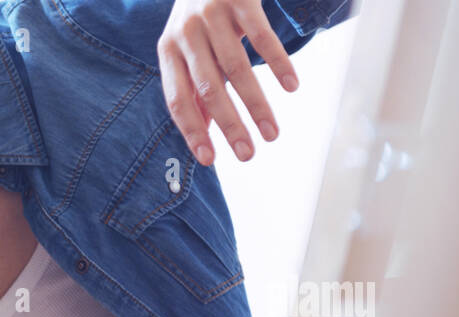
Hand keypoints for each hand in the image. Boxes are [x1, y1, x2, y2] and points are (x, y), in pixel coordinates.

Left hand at [156, 0, 299, 165]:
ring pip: (236, 68)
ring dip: (256, 105)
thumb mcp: (188, 47)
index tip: (209, 159)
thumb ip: (195, 86)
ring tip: (272, 133)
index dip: (192, 130)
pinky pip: (261, 36)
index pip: (177, 99)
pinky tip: (291, 87)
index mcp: (168, 51)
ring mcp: (211, 15)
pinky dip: (278, 63)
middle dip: (229, 126)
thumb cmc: (201, 14)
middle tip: (247, 155)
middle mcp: (185, 34)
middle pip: (209, 88)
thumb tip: (203, 131)